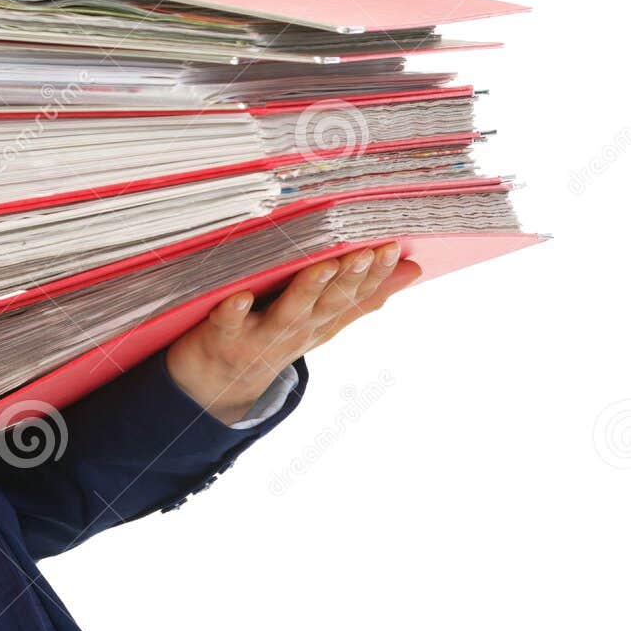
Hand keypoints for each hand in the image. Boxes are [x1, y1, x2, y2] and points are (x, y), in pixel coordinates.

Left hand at [166, 243, 420, 424]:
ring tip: (324, 266)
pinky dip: (234, 311)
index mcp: (319, 322)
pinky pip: (229, 323)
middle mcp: (296, 330)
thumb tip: (413, 270)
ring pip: (289, 312)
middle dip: (350, 279)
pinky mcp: (224, 337)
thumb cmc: (272, 336)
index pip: (354, 297)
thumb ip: (362, 297)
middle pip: (328, 303)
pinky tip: (238, 297)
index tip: (392, 248)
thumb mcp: (322, 320)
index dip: (375, 275)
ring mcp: (261, 336)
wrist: (216, 383)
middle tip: (368, 252)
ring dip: (307, 290)